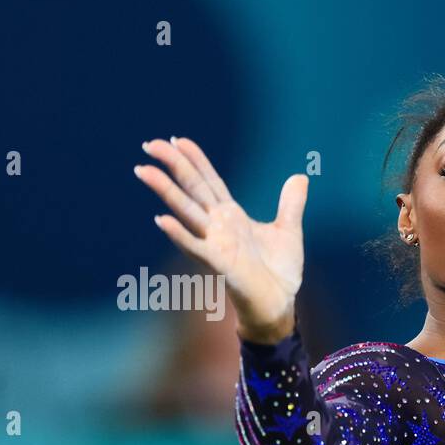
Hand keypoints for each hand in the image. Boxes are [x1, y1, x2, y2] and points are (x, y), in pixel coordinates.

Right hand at [135, 137, 307, 342]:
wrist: (280, 304)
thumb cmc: (279, 272)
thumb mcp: (289, 231)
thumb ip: (291, 204)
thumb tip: (300, 176)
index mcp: (232, 216)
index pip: (209, 181)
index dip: (195, 160)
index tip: (176, 139)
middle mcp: (219, 226)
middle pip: (192, 189)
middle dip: (173, 166)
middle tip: (149, 144)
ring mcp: (216, 243)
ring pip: (187, 211)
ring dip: (165, 191)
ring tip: (144, 170)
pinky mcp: (219, 263)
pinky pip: (196, 247)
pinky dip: (179, 233)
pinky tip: (160, 219)